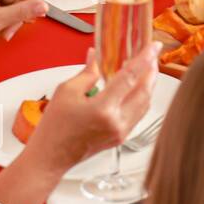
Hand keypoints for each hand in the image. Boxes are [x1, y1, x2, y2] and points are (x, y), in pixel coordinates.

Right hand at [21, 41, 161, 175]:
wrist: (50, 157)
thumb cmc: (53, 128)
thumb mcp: (66, 92)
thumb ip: (87, 73)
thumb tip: (96, 56)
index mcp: (103, 109)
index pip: (130, 77)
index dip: (144, 59)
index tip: (153, 46)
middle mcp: (117, 122)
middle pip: (145, 91)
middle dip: (152, 71)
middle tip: (152, 57)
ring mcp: (121, 132)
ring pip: (145, 104)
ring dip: (149, 85)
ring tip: (147, 70)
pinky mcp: (121, 137)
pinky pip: (138, 114)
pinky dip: (141, 99)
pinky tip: (137, 89)